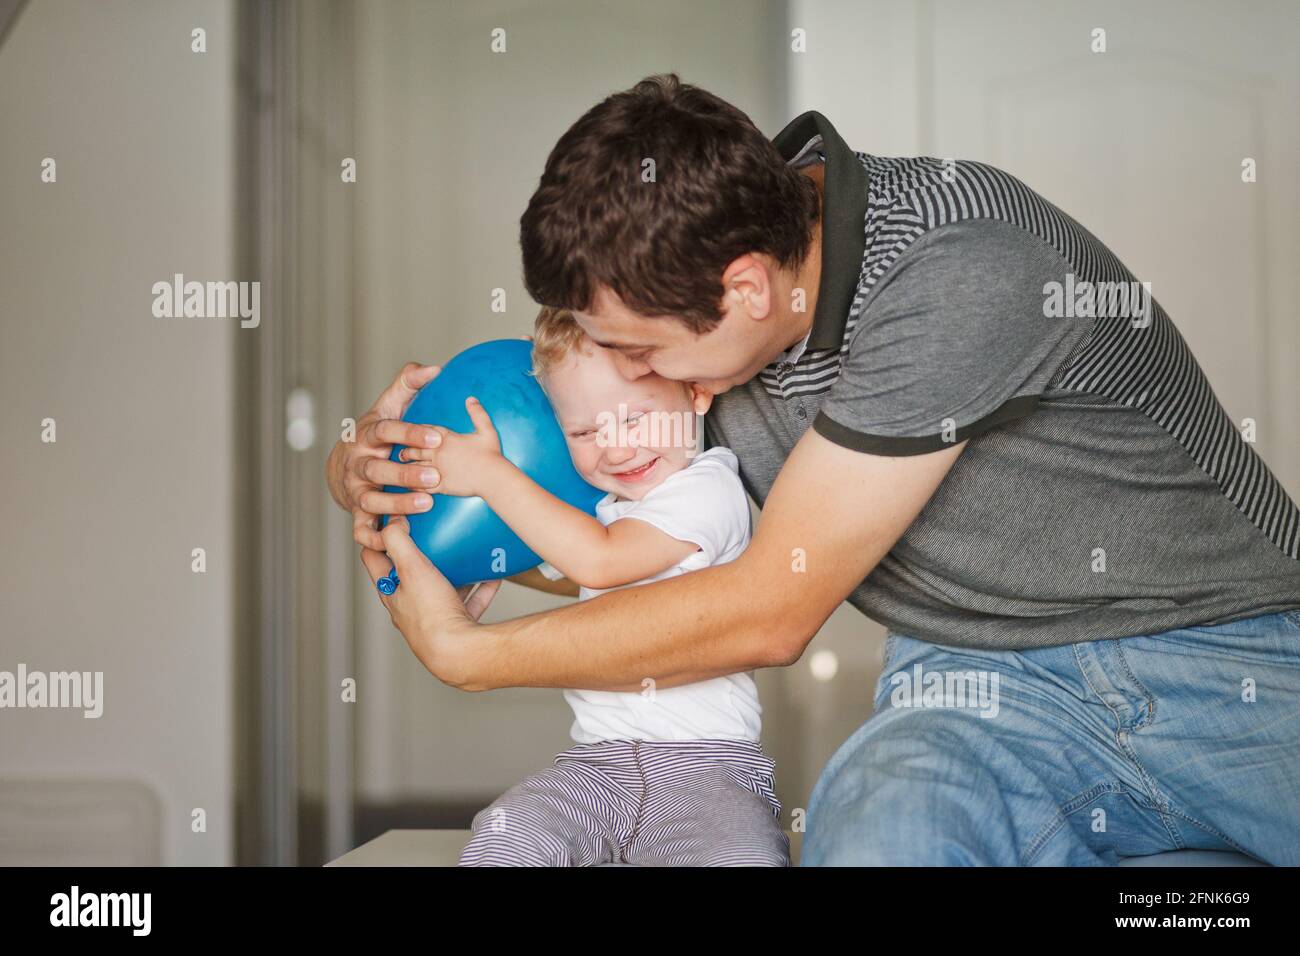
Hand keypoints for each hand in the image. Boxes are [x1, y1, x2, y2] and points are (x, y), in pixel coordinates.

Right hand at [326, 362, 446, 548]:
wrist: (342, 463)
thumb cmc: (376, 432)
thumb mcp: (389, 406)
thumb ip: (409, 385)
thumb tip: (434, 369)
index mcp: (366, 434)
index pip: (386, 431)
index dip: (410, 434)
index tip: (437, 437)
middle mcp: (358, 463)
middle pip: (377, 469)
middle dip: (405, 474)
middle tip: (435, 476)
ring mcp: (355, 489)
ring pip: (370, 500)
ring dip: (396, 504)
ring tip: (426, 503)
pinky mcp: (356, 512)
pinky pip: (362, 528)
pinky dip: (376, 537)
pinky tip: (398, 536)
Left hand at [360, 516, 501, 688]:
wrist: (460, 654)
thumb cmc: (432, 615)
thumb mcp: (411, 568)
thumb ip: (399, 541)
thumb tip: (393, 520)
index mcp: (391, 593)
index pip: (373, 559)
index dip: (376, 538)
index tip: (388, 519)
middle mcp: (409, 608)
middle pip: (408, 575)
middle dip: (418, 554)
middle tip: (431, 532)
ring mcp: (434, 619)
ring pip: (440, 589)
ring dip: (451, 571)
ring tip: (462, 552)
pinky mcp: (458, 627)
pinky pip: (471, 602)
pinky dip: (481, 588)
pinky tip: (493, 575)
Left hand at [393, 396, 504, 497]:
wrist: (493, 477)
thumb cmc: (491, 455)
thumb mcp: (487, 430)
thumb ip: (478, 413)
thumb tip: (471, 398)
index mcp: (446, 437)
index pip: (423, 430)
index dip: (415, 431)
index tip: (410, 433)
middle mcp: (437, 451)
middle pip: (413, 448)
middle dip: (407, 450)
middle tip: (403, 452)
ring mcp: (437, 468)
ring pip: (413, 466)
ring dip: (407, 466)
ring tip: (402, 468)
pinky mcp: (439, 484)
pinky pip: (419, 485)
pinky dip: (412, 485)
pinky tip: (410, 486)